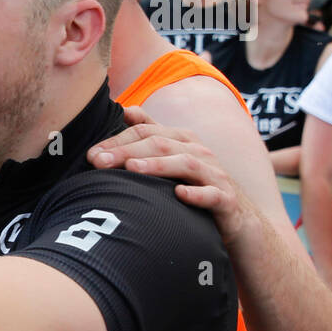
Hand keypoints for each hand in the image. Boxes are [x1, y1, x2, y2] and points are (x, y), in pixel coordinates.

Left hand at [87, 106, 252, 246]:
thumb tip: (126, 110)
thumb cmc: (197, 187)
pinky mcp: (227, 201)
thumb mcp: (175, 158)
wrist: (240, 220)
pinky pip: (213, 195)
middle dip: (127, 151)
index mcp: (183, 140)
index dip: (117, 140)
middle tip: (98, 162)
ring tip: (131, 169)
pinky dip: (197, 194)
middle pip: (160, 144)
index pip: (145, 131)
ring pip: (186, 165)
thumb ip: (152, 133)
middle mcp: (199, 153)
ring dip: (157, 166)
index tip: (91, 154)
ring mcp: (215, 175)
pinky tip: (179, 195)